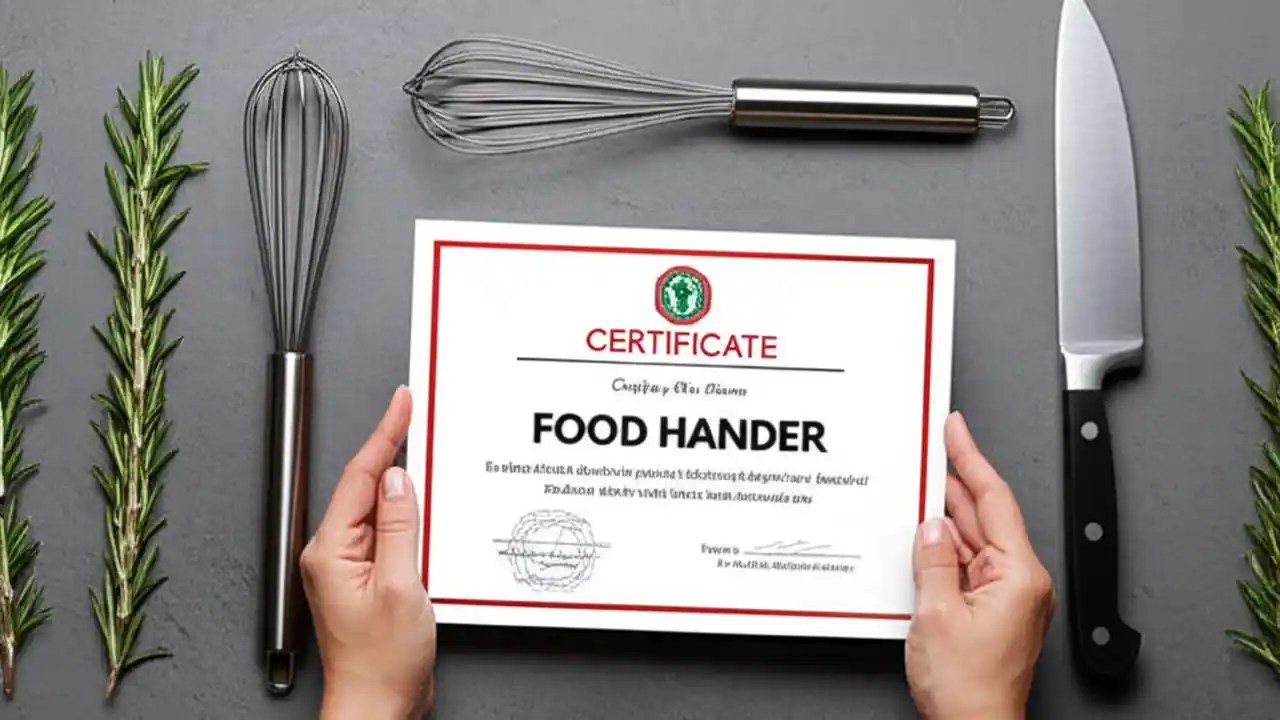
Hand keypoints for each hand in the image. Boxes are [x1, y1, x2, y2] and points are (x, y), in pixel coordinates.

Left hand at [301, 387, 436, 718]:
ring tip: (423, 450)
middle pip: (365, 486)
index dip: (384, 433)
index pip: (360, 476)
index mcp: (331, 551)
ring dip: (401, 482)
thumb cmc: (380, 665)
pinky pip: (385, 532)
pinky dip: (406, 514)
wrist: (377, 708)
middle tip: (414, 412)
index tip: (400, 402)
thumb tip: (398, 481)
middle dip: (391, 447)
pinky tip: (421, 506)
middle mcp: (332, 554)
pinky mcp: (365, 579)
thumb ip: (399, 528)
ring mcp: (347, 567)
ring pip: (376, 508)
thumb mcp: (401, 587)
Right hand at [906, 413, 1054, 719]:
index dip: (971, 458)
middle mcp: (1021, 583)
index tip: (957, 430)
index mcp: (1019, 575)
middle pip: (985, 518)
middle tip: (931, 453)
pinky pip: (969, 567)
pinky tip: (925, 544)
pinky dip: (946, 552)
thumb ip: (933, 561)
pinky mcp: (993, 612)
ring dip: (946, 522)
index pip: (994, 500)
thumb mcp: (936, 614)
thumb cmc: (969, 689)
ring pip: (974, 542)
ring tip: (919, 497)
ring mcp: (1008, 598)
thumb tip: (931, 529)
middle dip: (955, 486)